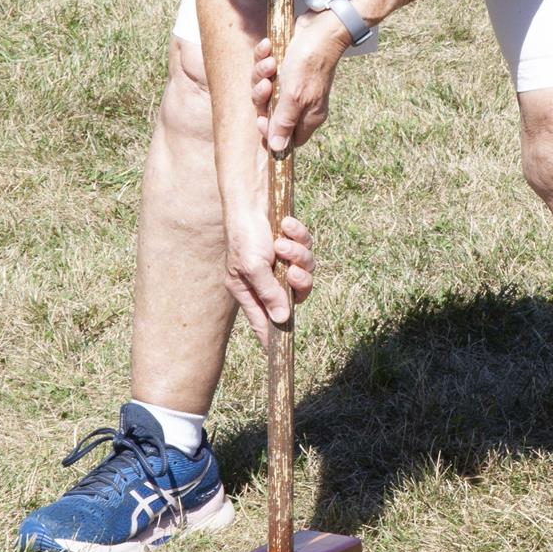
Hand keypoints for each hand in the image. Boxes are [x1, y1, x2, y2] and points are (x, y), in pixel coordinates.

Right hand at [224, 210, 315, 342]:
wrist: (252, 198)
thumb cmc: (244, 234)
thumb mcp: (253, 266)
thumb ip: (269, 293)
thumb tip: (283, 319)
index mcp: (249, 290)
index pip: (264, 322)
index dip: (273, 335)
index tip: (280, 352)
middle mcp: (267, 280)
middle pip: (296, 297)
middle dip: (299, 284)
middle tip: (292, 272)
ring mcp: (282, 263)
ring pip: (306, 272)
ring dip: (297, 255)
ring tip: (282, 242)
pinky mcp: (293, 246)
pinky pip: (307, 249)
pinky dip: (299, 236)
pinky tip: (286, 225)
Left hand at [251, 14, 351, 155]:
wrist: (319, 26)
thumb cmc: (309, 62)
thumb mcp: (294, 97)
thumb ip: (284, 123)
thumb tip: (278, 149)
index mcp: (308, 115)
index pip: (286, 138)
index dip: (270, 132)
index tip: (262, 118)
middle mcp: (301, 103)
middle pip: (270, 113)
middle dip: (262, 97)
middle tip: (267, 85)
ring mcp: (292, 84)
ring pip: (265, 89)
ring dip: (261, 74)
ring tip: (270, 62)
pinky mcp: (284, 66)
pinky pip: (265, 69)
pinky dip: (263, 57)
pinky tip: (267, 48)